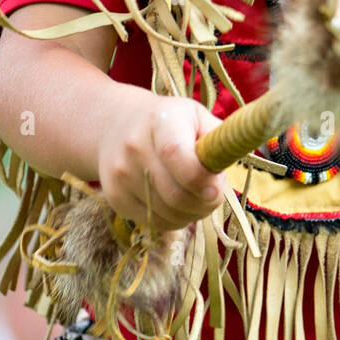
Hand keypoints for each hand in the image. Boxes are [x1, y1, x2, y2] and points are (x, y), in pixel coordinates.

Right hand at [96, 84, 225, 232]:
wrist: (118, 126)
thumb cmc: (170, 122)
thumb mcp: (196, 117)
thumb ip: (217, 138)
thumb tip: (225, 165)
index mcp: (160, 121)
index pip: (175, 153)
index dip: (199, 178)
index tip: (216, 189)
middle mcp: (134, 146)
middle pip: (174, 193)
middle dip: (203, 203)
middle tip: (214, 195)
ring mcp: (121, 174)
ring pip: (166, 213)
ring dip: (192, 213)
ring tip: (199, 198)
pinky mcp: (115, 197)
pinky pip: (153, 222)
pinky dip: (174, 220)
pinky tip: (180, 205)